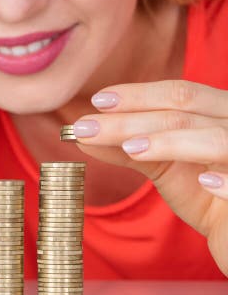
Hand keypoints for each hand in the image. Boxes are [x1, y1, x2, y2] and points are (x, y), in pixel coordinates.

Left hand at [71, 80, 227, 275]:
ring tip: (131, 148)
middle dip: (133, 119)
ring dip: (171, 142)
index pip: (181, 94)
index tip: (97, 101)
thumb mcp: (164, 167)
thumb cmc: (208, 200)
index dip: (139, 95)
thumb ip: (129, 148)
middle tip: (87, 127)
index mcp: (220, 114)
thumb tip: (82, 133)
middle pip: (187, 112)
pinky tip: (204, 184)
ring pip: (216, 139)